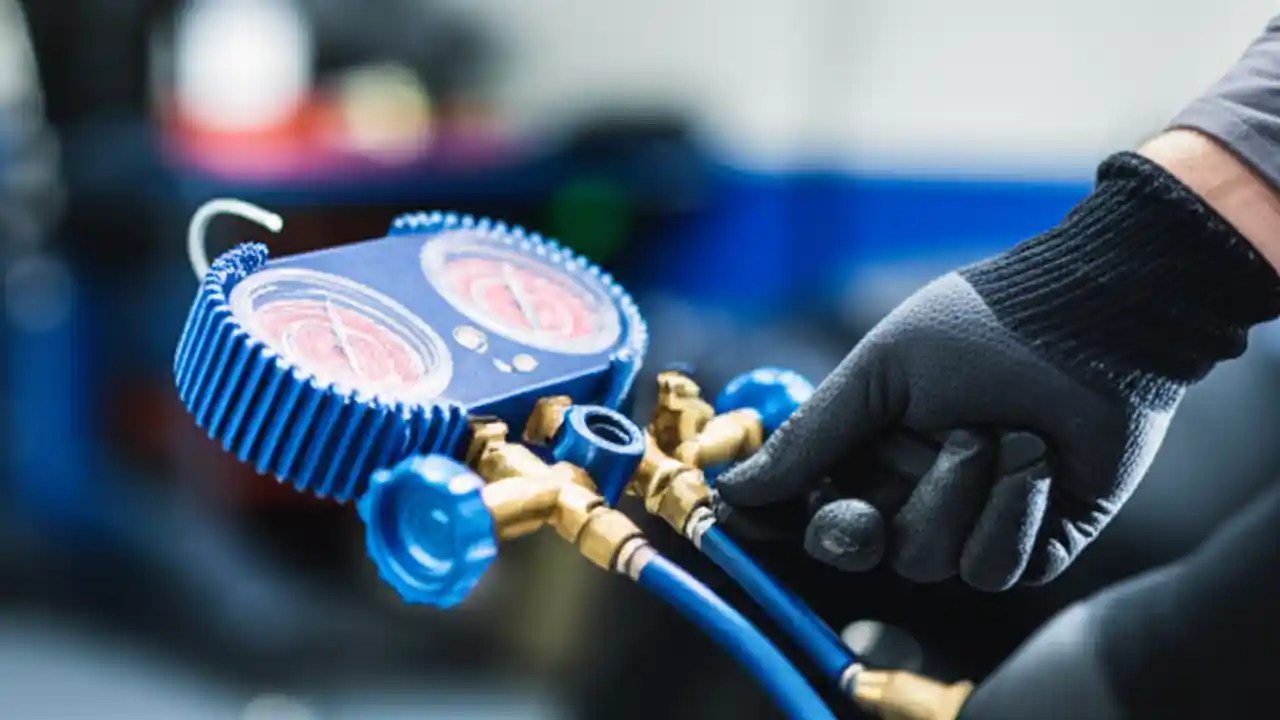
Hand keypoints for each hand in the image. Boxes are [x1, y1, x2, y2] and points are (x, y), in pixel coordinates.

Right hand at [717, 151, 1279, 589]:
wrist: (1094, 326)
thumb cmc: (980, 330)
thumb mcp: (878, 374)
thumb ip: (809, 438)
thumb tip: (729, 488)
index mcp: (870, 451)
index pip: (817, 513)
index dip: (804, 521)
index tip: (791, 512)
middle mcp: (916, 493)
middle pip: (869, 550)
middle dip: (897, 505)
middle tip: (926, 459)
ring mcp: (975, 523)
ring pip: (931, 562)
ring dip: (965, 494)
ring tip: (1006, 431)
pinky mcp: (1034, 545)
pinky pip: (997, 569)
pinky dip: (1013, 514)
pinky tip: (1039, 459)